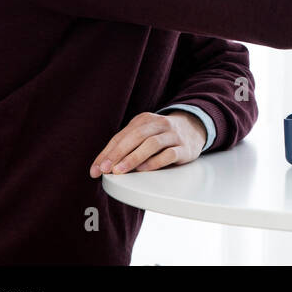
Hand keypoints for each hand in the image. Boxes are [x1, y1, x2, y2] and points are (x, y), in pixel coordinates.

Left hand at [89, 111, 205, 177]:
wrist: (194, 128)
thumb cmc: (161, 136)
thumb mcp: (143, 134)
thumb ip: (125, 147)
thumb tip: (102, 166)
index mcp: (144, 120)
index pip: (122, 136)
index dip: (107, 153)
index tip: (96, 169)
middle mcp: (159, 124)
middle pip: (136, 136)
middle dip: (118, 154)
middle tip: (106, 169)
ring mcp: (173, 135)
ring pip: (152, 144)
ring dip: (133, 158)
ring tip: (120, 171)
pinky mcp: (185, 148)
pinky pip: (169, 154)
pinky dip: (155, 162)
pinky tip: (144, 169)